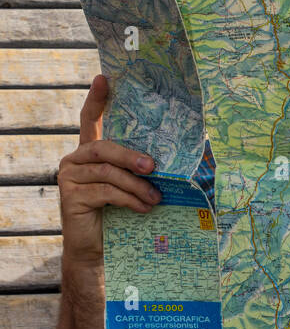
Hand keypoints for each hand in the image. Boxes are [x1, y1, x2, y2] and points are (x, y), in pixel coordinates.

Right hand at [58, 75, 161, 264]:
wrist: (97, 250)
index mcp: (90, 152)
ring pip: (106, 171)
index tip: (104, 78)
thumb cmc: (119, 214)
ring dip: (135, 184)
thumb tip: (181, 153)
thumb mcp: (131, 185)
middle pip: (103, 146)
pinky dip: (128, 199)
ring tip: (155, 197)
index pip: (90, 119)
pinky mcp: (70, 197)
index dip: (96, 99)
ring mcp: (69, 177)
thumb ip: (141, 168)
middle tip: (153, 167)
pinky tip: (143, 208)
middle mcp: (75, 160)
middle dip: (131, 155)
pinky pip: (104, 192)